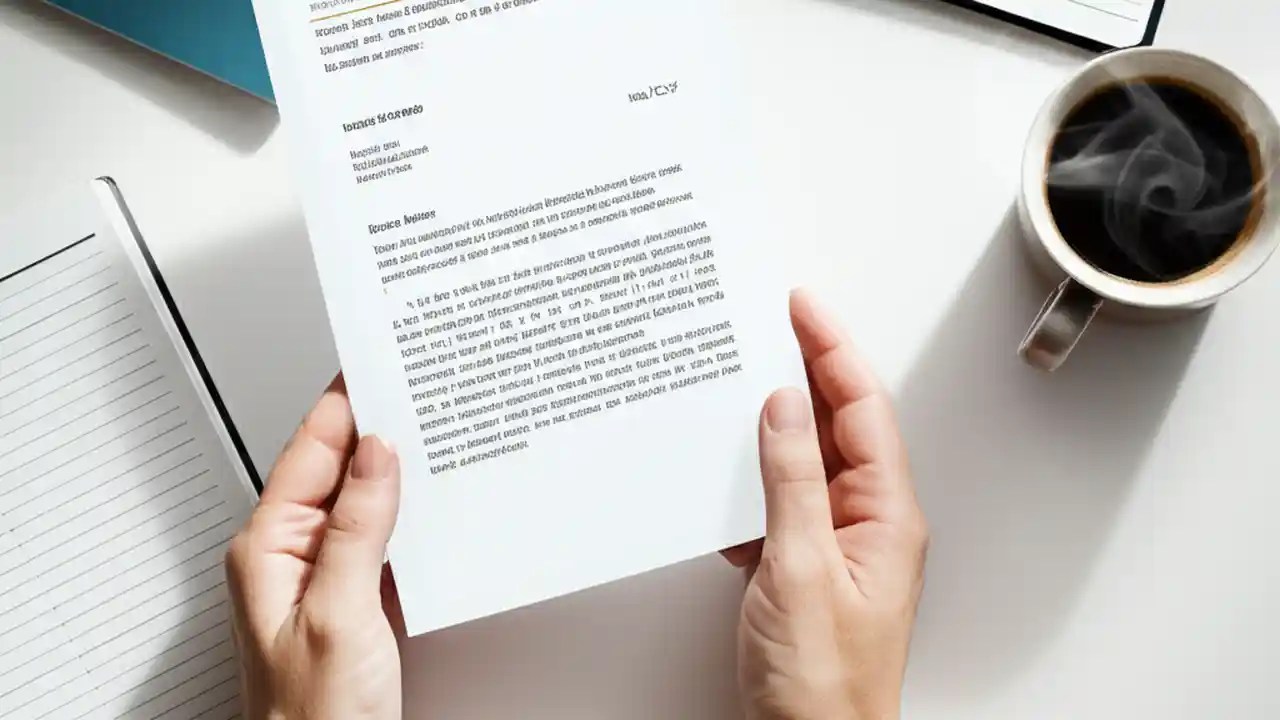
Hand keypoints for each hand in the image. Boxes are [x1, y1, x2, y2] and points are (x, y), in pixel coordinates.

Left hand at [225, 374, 403, 719]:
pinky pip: (383, 535)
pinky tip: (435, 499)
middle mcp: (292, 553)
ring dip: (399, 468)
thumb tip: (376, 454)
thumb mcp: (339, 613)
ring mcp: (325, 574)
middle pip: (339, 467)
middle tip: (420, 382)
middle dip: (379, 425)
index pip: (311, 450)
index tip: (377, 360)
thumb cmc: (313, 718)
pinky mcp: (355, 595)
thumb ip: (358, 529)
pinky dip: (410, 513)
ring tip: (437, 429)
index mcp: (269, 546)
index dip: (347, 401)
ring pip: (366, 499)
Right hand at [728, 290, 928, 719]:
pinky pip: (780, 500)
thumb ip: (790, 480)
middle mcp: (867, 522)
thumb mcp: (798, 568)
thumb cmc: (823, 682)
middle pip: (840, 424)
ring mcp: (835, 543)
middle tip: (772, 320)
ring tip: (741, 380)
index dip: (832, 349)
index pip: (863, 408)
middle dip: (806, 370)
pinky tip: (727, 470)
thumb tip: (783, 405)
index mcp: (885, 515)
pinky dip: (752, 477)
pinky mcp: (803, 565)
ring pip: (805, 459)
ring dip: (774, 422)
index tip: (803, 306)